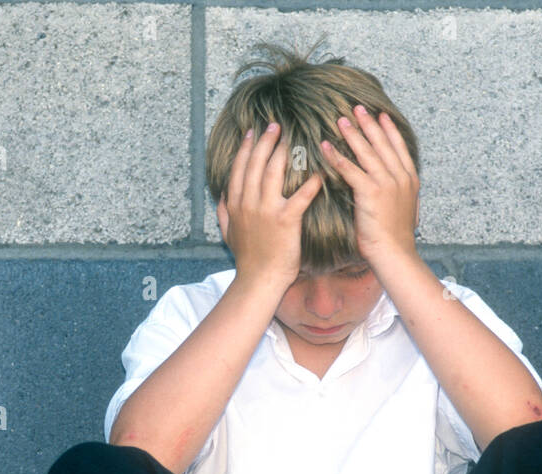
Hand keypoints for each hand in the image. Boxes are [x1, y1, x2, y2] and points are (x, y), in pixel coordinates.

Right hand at [217, 122, 324, 287]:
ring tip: (291, 138)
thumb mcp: (228, 233)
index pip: (239, 168)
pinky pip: (301, 197)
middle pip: (256, 164)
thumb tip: (222, 194)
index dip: (247, 148)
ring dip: (283, 152)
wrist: (259, 280)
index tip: (252, 132)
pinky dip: (310, 184)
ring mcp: (266, 211)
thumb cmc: (247, 259)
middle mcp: (249, 203)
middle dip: (265, 141)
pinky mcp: (286, 221)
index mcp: (235, 204)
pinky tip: (319, 173)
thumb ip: (223, 211)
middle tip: (275, 125)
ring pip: (273, 173)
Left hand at [320, 105, 419, 265]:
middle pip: (382, 143)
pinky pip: (350, 169)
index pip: (399, 147)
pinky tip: (325, 147)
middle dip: (369, 124)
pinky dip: (336, 156)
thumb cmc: (395, 238)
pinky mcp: (371, 192)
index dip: (389, 130)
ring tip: (340, 120)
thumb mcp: (403, 209)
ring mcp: (387, 183)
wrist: (395, 253)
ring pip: (367, 151)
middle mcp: (400, 177)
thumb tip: (391, 186)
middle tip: (357, 107)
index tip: (381, 115)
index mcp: (410, 180)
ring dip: (352, 134)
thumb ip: (398, 193)